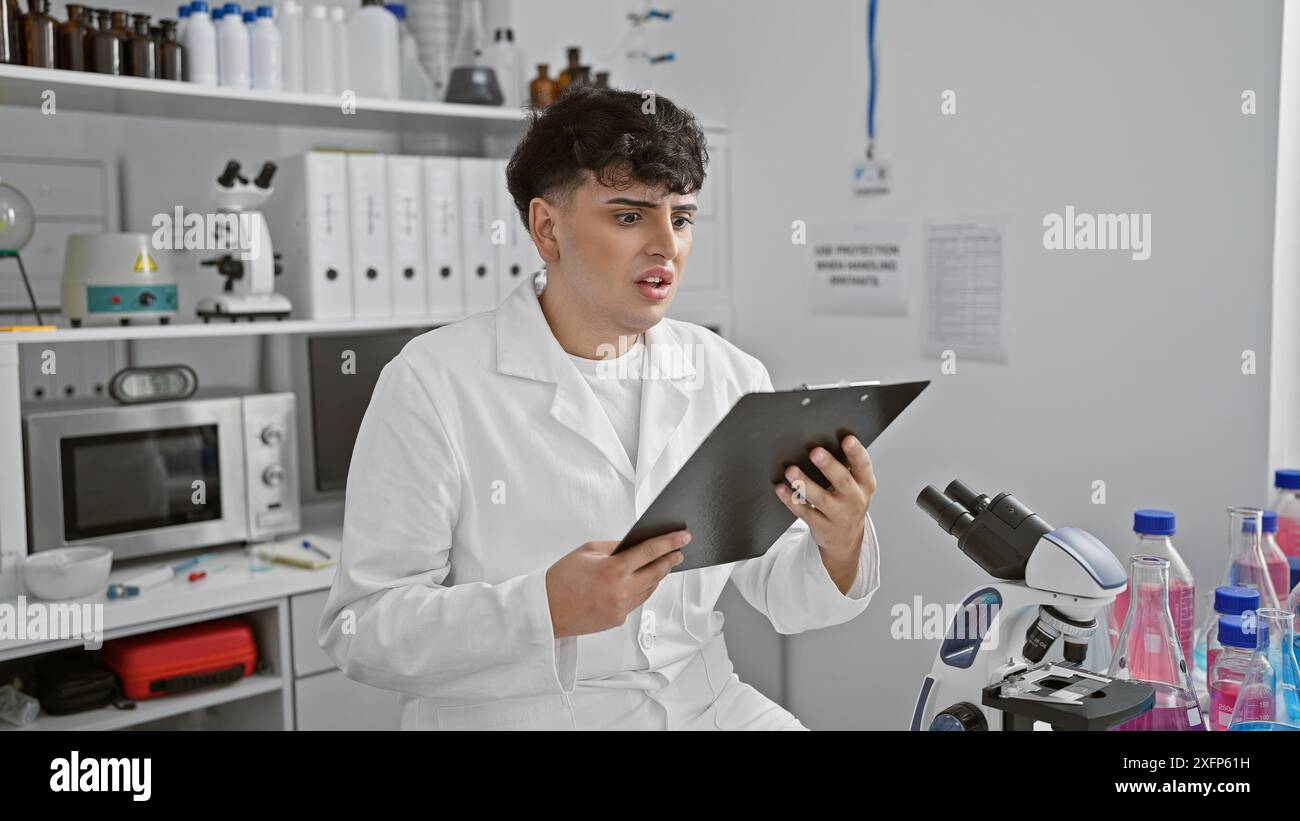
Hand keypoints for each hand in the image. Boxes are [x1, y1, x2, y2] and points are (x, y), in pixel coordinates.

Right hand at [545, 530, 689, 638]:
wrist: (545, 610)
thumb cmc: (561, 579)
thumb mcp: (587, 551)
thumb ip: (615, 547)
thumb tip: (636, 545)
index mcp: (612, 570)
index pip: (650, 552)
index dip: (670, 543)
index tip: (683, 537)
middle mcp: (620, 591)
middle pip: (656, 573)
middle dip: (670, 560)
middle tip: (679, 552)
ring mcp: (620, 608)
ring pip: (649, 589)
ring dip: (657, 576)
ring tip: (662, 564)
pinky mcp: (617, 620)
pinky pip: (636, 602)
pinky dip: (641, 590)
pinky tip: (641, 581)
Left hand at [774, 435, 875, 559]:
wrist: (845, 539)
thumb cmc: (848, 501)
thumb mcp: (856, 485)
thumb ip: (846, 465)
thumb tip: (824, 438)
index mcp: (865, 484)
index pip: (863, 466)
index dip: (856, 452)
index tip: (847, 439)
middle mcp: (855, 500)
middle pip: (842, 481)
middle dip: (829, 465)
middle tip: (815, 452)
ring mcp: (839, 515)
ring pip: (821, 499)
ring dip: (805, 483)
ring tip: (791, 471)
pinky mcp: (822, 527)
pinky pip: (804, 512)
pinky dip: (791, 500)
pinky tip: (781, 489)